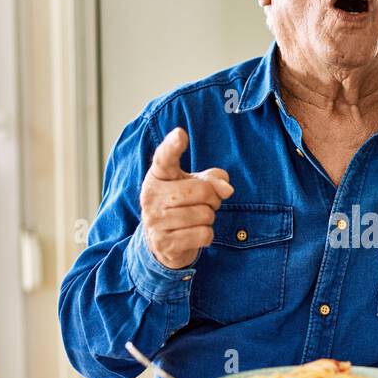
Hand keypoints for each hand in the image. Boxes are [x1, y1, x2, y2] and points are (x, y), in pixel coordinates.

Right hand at [140, 127, 233, 268]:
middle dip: (213, 198)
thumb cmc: (181, 205)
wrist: (162, 242)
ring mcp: (155, 221)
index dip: (173, 146)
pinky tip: (194, 234)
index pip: (164, 158)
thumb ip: (212, 179)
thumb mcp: (195, 186)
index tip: (180, 134)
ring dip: (209, 218)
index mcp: (157, 176)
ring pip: (205, 214)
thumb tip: (226, 189)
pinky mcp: (164, 243)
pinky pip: (204, 234)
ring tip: (197, 219)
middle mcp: (151, 196)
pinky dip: (207, 235)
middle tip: (205, 204)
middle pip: (201, 191)